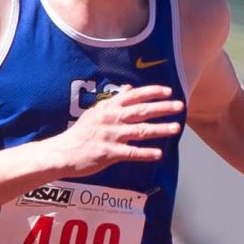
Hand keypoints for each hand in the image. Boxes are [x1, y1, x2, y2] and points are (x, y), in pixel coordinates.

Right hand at [48, 84, 182, 177]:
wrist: (63, 152)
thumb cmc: (82, 132)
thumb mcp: (96, 112)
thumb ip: (114, 101)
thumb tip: (130, 88)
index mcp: (108, 108)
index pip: (133, 96)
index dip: (151, 92)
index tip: (168, 91)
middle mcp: (111, 119)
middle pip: (141, 111)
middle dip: (162, 108)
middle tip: (180, 106)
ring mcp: (110, 136)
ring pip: (140, 131)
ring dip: (160, 129)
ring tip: (176, 128)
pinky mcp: (109, 153)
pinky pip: (131, 152)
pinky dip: (145, 153)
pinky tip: (159, 154)